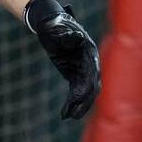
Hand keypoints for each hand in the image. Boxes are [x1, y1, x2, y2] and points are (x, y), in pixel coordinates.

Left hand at [25, 0, 100, 118]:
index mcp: (89, 51)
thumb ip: (66, 35)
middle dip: (84, 101)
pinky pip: (76, 91)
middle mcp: (90, 62)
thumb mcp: (58, 29)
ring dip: (79, 105)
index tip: (79, 97)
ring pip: (85, 91)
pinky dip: (71, 102)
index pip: (93, 72)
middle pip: (92, 85)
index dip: (88, 86)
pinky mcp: (75, 74)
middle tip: (74, 114)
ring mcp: (83, 69)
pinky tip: (64, 113)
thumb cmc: (53, 25)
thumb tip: (75, 39)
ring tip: (69, 117)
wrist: (48, 24)